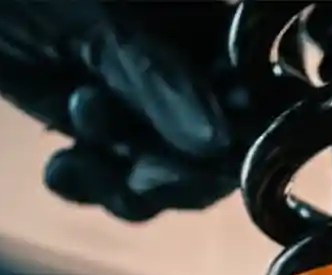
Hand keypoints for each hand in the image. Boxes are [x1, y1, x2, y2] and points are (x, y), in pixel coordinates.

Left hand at [0, 0, 264, 221]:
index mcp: (222, 31)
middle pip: (228, 157)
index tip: (204, 156)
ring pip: (176, 182)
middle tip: (129, 169)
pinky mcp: (121, 139)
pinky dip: (94, 189)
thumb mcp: (97, 27)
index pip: (271, 97)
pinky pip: (128, 191)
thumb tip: (219, 143)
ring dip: (123, 185)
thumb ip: (159, 81)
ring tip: (75, 156)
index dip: (244, 140)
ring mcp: (164, 111)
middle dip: (171, 174)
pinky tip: (61, 167)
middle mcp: (204, 73)